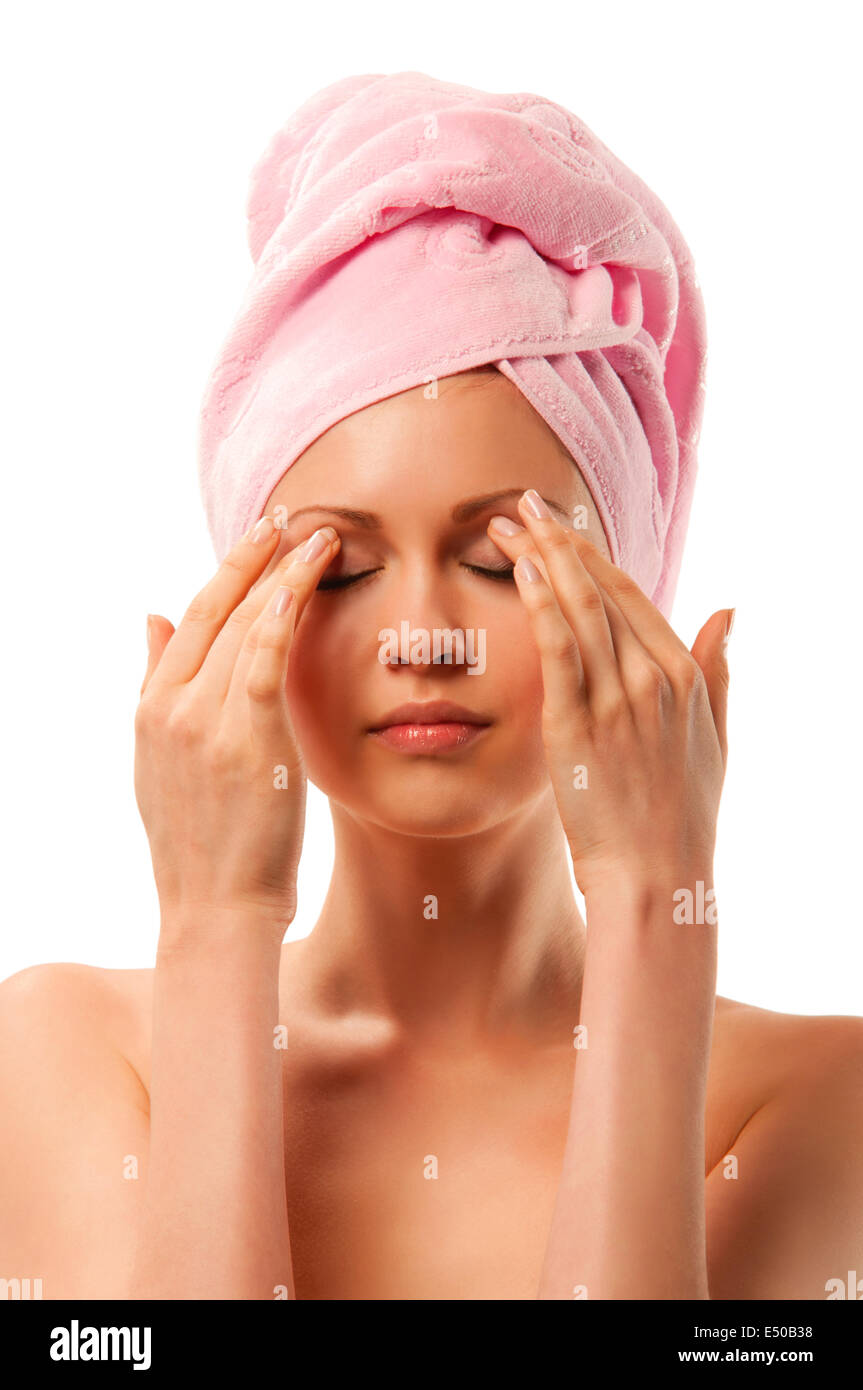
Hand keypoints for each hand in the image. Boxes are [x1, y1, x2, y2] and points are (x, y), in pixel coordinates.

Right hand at [135, 516, 340, 935]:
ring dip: (281, 574)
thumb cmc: (201, 842)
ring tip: (314, 536)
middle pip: (215, 610)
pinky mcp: (245, 739)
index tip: (257, 538)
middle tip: (286, 517)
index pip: (192, 619)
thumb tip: (153, 615)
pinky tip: (304, 581)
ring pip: (244, 627)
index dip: (227, 573)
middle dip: (252, 557)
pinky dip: (283, 615)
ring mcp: (203, 721)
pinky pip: (263, 661)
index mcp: (151, 707)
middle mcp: (170, 705)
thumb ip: (157, 683)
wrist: (213, 908)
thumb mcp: (160, 759)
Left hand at [488, 492, 731, 899]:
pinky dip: (540, 603)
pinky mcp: (579, 722)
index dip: (592, 556)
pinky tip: (519, 569)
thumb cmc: (681, 818)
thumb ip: (718, 670)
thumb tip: (729, 610)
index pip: (632, 595)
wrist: (657, 878)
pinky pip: (559, 648)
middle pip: (598, 589)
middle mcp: (653, 675)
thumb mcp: (716, 738)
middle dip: (557, 540)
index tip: (562, 529)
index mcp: (683, 674)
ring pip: (576, 607)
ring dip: (538, 557)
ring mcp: (617, 697)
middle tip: (521, 505)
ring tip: (505, 524)